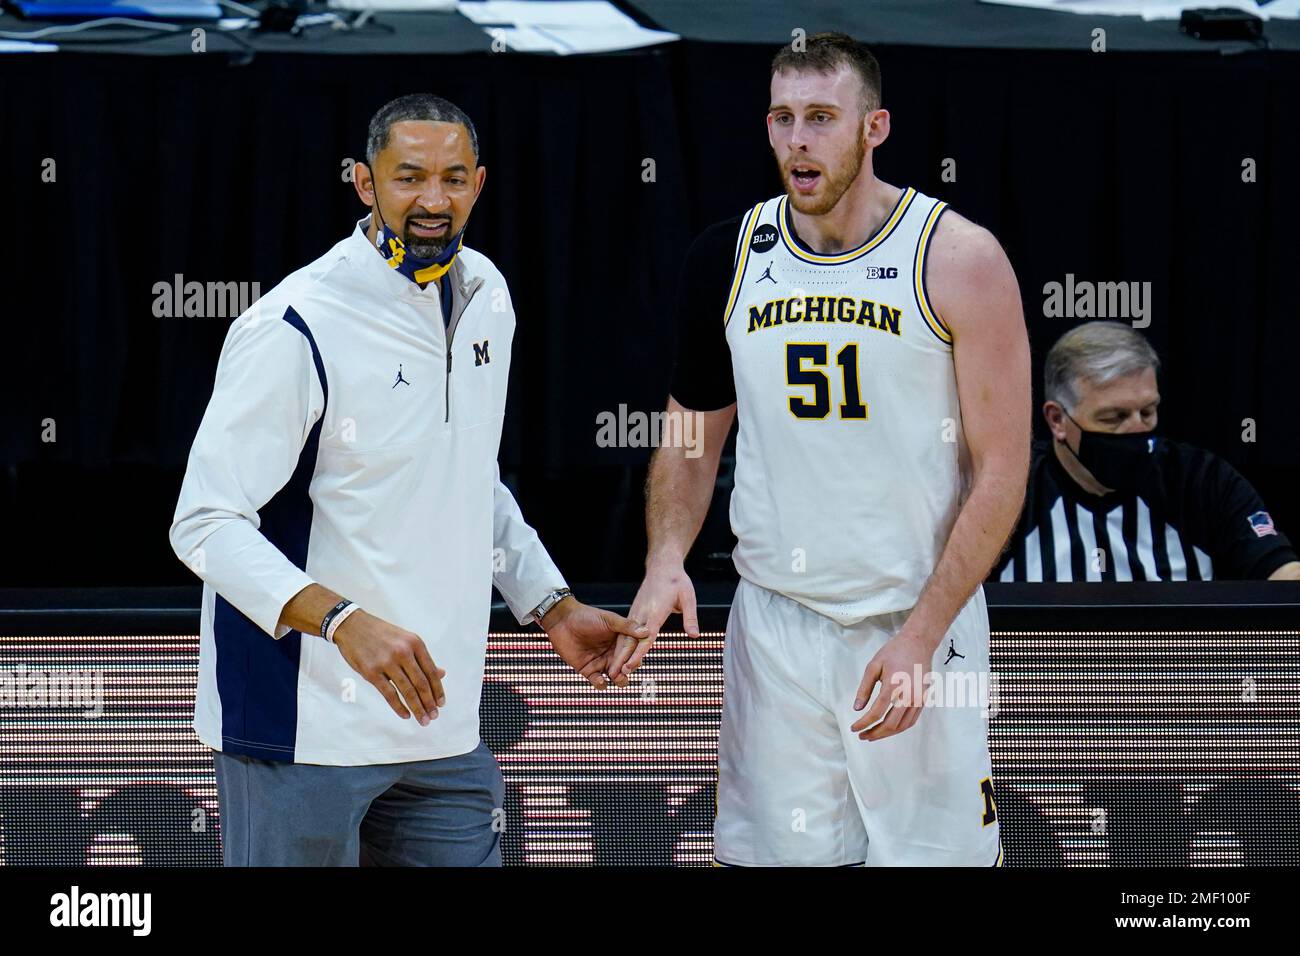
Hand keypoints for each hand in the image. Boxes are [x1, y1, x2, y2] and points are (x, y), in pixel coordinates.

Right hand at [332, 610, 445, 725]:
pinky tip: (406, 715)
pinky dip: (399, 707)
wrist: (353, 625)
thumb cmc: (381, 634)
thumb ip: (422, 658)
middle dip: (429, 703)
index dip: (437, 689)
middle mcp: (403, 652)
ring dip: (417, 708)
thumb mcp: (405, 639)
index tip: (441, 703)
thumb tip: (441, 674)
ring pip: (407, 690)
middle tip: (434, 716)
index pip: (431, 671)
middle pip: (421, 683)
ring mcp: (387, 662)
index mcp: (415, 643)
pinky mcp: (371, 672)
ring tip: (423, 720)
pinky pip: (389, 694)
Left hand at [541, 596, 649, 688]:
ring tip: (614, 676)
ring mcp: (601, 662)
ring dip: (618, 680)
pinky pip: (598, 682)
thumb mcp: (609, 620)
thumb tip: (646, 631)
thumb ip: (627, 626)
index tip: (633, 661)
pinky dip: (601, 683)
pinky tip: (600, 679)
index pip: (633, 653)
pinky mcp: (588, 670)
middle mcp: (613, 653)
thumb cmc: (586, 616)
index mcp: (620, 641)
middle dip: (627, 672)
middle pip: (627, 668)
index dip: (635, 659)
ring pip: (616, 678)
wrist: (562, 621)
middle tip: (624, 670)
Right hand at [611, 559, 700, 679]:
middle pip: (629, 639)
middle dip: (621, 658)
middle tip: (614, 675)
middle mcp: (642, 613)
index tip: (630, 665)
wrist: (663, 567)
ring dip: (617, 654)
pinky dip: (619, 645)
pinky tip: (616, 657)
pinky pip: (625, 631)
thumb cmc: (677, 582)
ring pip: (623, 636)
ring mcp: (636, 613)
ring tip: (612, 672)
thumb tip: (694, 635)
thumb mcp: (689, 597)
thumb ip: (690, 617)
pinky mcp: (634, 613)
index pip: (646, 636)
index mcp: (655, 611)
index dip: (638, 652)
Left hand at [849, 625, 934, 741]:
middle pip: (891, 724)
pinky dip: (899, 728)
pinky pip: (911, 720)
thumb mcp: (873, 666)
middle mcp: (908, 695)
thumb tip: (857, 709)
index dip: (864, 723)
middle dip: (874, 733)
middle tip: (862, 735)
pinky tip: (887, 728)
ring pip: (902, 726)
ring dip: (886, 734)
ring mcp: (918, 699)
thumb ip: (864, 689)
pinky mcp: (923, 700)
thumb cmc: (894, 652)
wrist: (919, 643)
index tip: (853, 728)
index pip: (877, 712)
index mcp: (893, 685)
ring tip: (872, 735)